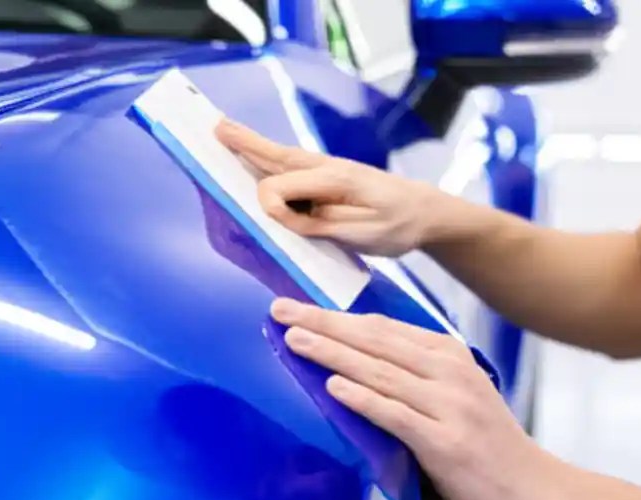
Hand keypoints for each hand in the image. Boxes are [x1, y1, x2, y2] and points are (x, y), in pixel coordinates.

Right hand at [215, 118, 448, 256]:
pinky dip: (266, 158)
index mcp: (332, 179)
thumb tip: (275, 211)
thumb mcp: (359, 232)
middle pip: (275, 154)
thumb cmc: (396, 225)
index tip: (270, 221)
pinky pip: (289, 166)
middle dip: (243, 142)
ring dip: (251, 145)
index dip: (269, 205)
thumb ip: (317, 222)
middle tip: (214, 126)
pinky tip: (255, 158)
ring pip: (280, 157)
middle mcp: (325, 167)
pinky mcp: (328, 177)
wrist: (426, 212)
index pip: (281, 186)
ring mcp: (326, 169)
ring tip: (224, 132)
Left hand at [270, 297, 565, 499]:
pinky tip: (334, 386)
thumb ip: (415, 376)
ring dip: (333, 354)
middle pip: (374, 341)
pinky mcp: (444, 441)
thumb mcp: (456, 395)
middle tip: (280, 311)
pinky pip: (395, 414)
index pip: (382, 328)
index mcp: (449, 355)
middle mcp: (449, 372)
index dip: (336, 316)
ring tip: (295, 341)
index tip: (299, 307)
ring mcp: (448, 406)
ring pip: (379, 371)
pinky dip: (363, 398)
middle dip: (323, 324)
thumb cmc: (487, 445)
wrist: (532, 489)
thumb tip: (357, 361)